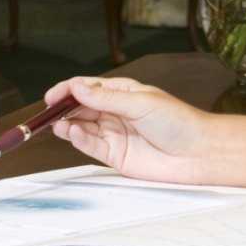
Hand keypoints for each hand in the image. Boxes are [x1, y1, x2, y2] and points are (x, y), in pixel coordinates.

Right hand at [43, 75, 224, 183]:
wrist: (198, 153)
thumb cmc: (179, 122)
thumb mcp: (141, 103)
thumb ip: (106, 99)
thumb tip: (77, 88)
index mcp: (124, 94)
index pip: (89, 88)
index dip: (68, 90)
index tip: (52, 95)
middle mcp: (117, 113)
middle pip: (81, 108)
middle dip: (63, 108)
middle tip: (47, 111)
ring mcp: (115, 134)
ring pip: (82, 127)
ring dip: (67, 124)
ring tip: (58, 123)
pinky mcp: (115, 156)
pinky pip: (90, 146)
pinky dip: (78, 139)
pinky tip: (71, 133)